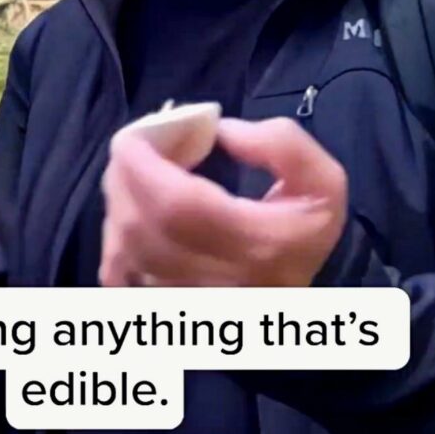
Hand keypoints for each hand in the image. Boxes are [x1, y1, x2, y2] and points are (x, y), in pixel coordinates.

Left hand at [99, 116, 347, 287]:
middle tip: (156, 140)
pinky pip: (112, 262)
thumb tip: (222, 131)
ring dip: (123, 192)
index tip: (156, 127)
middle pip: (135, 218)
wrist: (288, 298)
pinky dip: (118, 226)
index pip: (175, 205)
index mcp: (255, 249)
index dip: (146, 158)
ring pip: (119, 240)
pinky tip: (141, 207)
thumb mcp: (322, 185)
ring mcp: (172, 299)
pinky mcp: (148, 306)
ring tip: (154, 170)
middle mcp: (209, 280)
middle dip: (131, 165)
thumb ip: (282, 145)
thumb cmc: (301, 235)